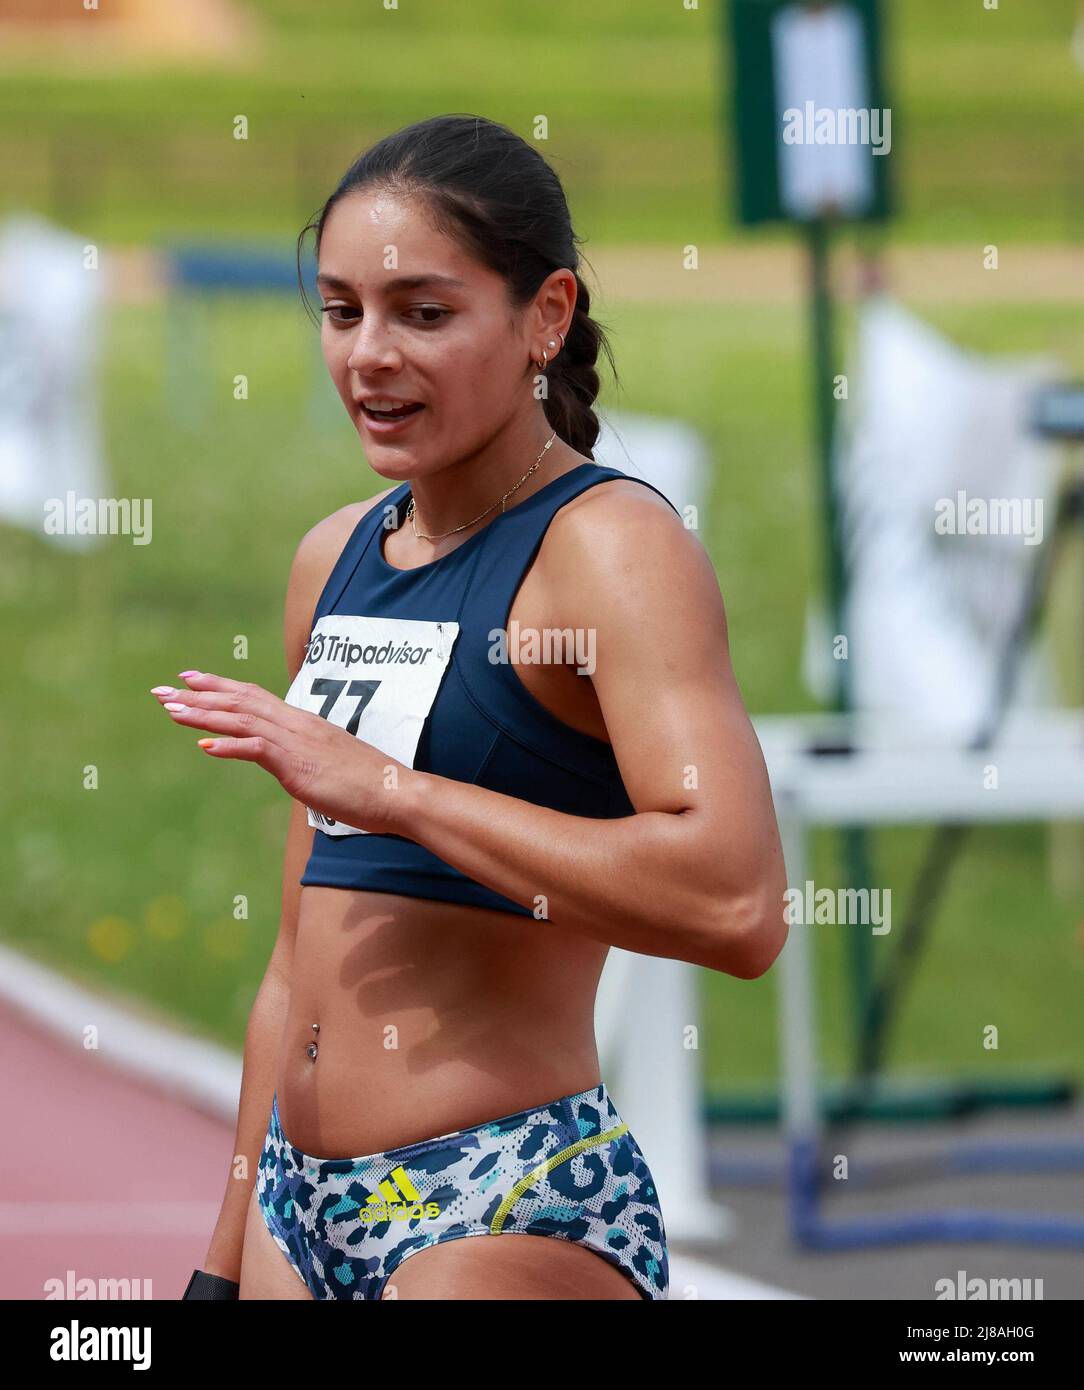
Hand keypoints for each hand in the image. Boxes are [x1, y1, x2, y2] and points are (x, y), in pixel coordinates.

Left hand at [151, 670, 404, 832]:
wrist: (395, 792)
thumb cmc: (367, 784)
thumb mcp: (327, 764)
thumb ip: (303, 758)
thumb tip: (286, 763)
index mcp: (302, 723)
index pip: (254, 695)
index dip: (220, 686)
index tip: (190, 679)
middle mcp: (296, 725)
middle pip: (240, 701)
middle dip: (198, 695)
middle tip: (161, 690)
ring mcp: (297, 742)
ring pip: (242, 720)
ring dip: (203, 714)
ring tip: (170, 710)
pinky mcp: (298, 765)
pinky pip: (258, 749)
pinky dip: (229, 746)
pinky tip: (204, 747)